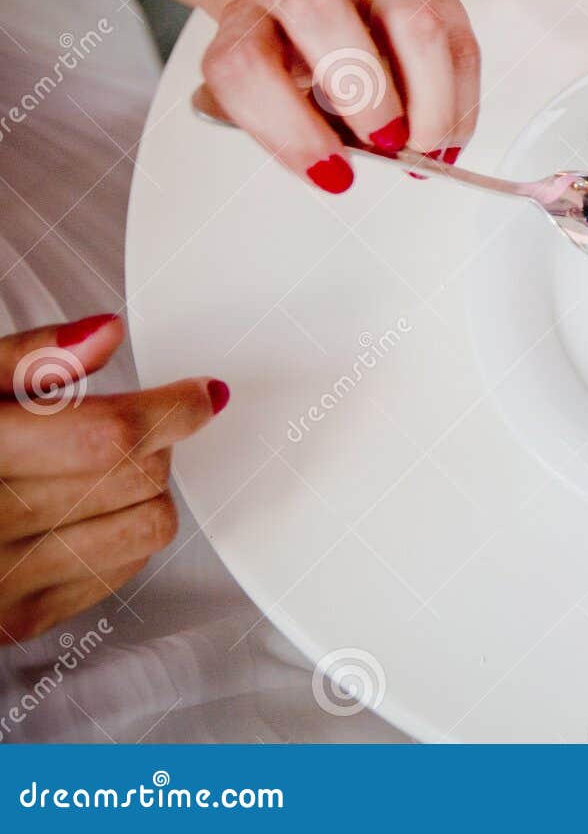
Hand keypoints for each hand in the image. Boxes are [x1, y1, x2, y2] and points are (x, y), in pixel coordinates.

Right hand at [1, 315, 227, 643]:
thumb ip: (24, 358)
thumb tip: (103, 332)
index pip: (107, 436)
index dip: (172, 408)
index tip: (201, 393)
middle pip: (137, 478)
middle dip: (154, 441)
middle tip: (126, 421)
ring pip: (146, 527)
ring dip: (145, 489)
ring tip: (100, 466)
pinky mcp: (13, 623)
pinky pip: (122, 573)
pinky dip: (124, 536)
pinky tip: (83, 513)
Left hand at [201, 0, 479, 192]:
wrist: (316, 12)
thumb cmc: (298, 72)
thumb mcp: (280, 106)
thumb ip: (305, 133)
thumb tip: (347, 168)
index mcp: (248, 22)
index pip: (247, 65)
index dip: (289, 128)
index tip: (333, 174)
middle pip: (320, 16)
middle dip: (365, 94)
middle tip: (388, 145)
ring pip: (410, 21)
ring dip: (429, 95)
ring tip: (428, 143)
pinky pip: (457, 42)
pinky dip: (461, 100)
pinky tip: (448, 134)